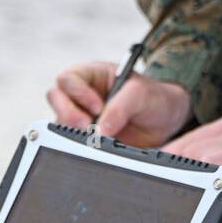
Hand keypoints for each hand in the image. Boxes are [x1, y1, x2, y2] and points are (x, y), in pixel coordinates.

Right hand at [47, 61, 192, 147]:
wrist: (165, 121)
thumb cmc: (152, 98)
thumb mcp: (141, 94)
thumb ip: (121, 107)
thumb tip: (101, 130)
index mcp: (91, 75)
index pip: (69, 79)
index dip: (78, 93)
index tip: (98, 107)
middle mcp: (80, 95)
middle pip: (56, 99)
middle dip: (69, 114)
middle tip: (89, 127)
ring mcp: (80, 117)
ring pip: (60, 122)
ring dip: (74, 131)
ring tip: (96, 139)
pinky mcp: (84, 137)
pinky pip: (71, 141)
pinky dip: (81, 145)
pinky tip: (97, 147)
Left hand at [166, 115, 221, 197]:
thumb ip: (215, 150)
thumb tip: (184, 165)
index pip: (186, 140)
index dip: (165, 157)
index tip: (151, 171)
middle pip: (191, 151)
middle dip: (171, 170)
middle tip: (158, 188)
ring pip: (207, 162)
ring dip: (189, 178)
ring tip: (176, 194)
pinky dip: (216, 186)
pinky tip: (207, 194)